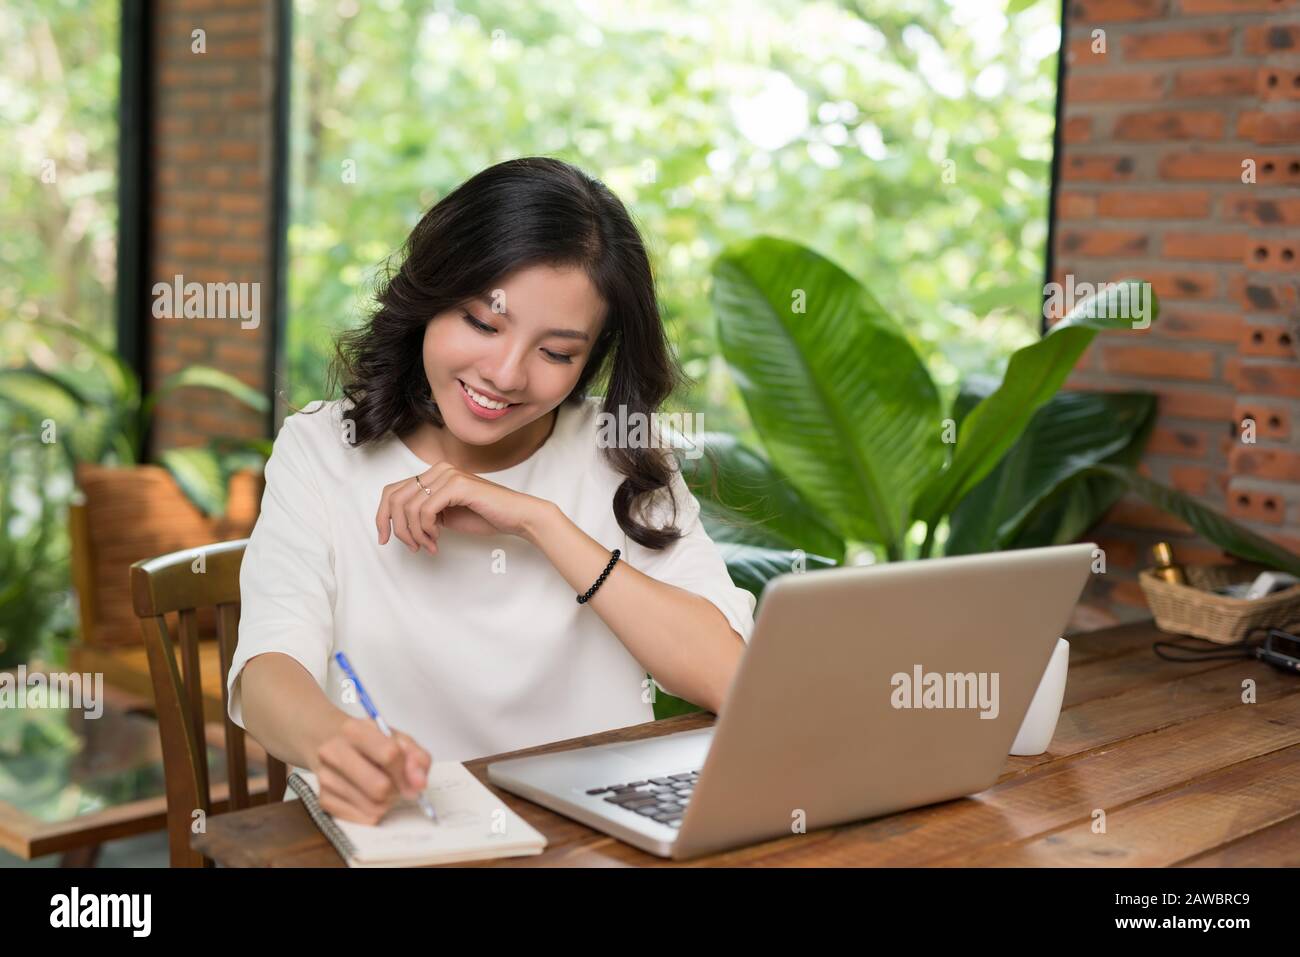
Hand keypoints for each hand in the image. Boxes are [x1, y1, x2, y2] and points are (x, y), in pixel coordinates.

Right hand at [311, 717, 431, 825]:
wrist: (330, 743)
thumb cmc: (370, 741)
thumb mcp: (397, 738)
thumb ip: (416, 757)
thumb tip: (419, 784)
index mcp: (353, 730)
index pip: (389, 755)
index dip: (407, 771)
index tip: (415, 779)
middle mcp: (333, 752)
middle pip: (380, 787)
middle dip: (396, 790)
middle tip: (397, 784)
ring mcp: (325, 777)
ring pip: (373, 806)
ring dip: (387, 801)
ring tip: (382, 787)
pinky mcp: (323, 800)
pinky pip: (363, 818)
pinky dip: (374, 811)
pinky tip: (369, 796)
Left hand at [376, 462, 550, 553]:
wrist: (515, 516)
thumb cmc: (485, 516)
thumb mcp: (444, 514)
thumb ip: (424, 512)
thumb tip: (397, 524)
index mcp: (433, 474)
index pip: (392, 491)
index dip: (382, 516)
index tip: (385, 539)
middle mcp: (438, 470)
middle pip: (394, 498)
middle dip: (397, 528)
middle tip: (411, 546)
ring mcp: (447, 475)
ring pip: (408, 507)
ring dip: (415, 534)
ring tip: (429, 545)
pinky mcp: (457, 485)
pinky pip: (425, 510)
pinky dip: (426, 530)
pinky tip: (437, 539)